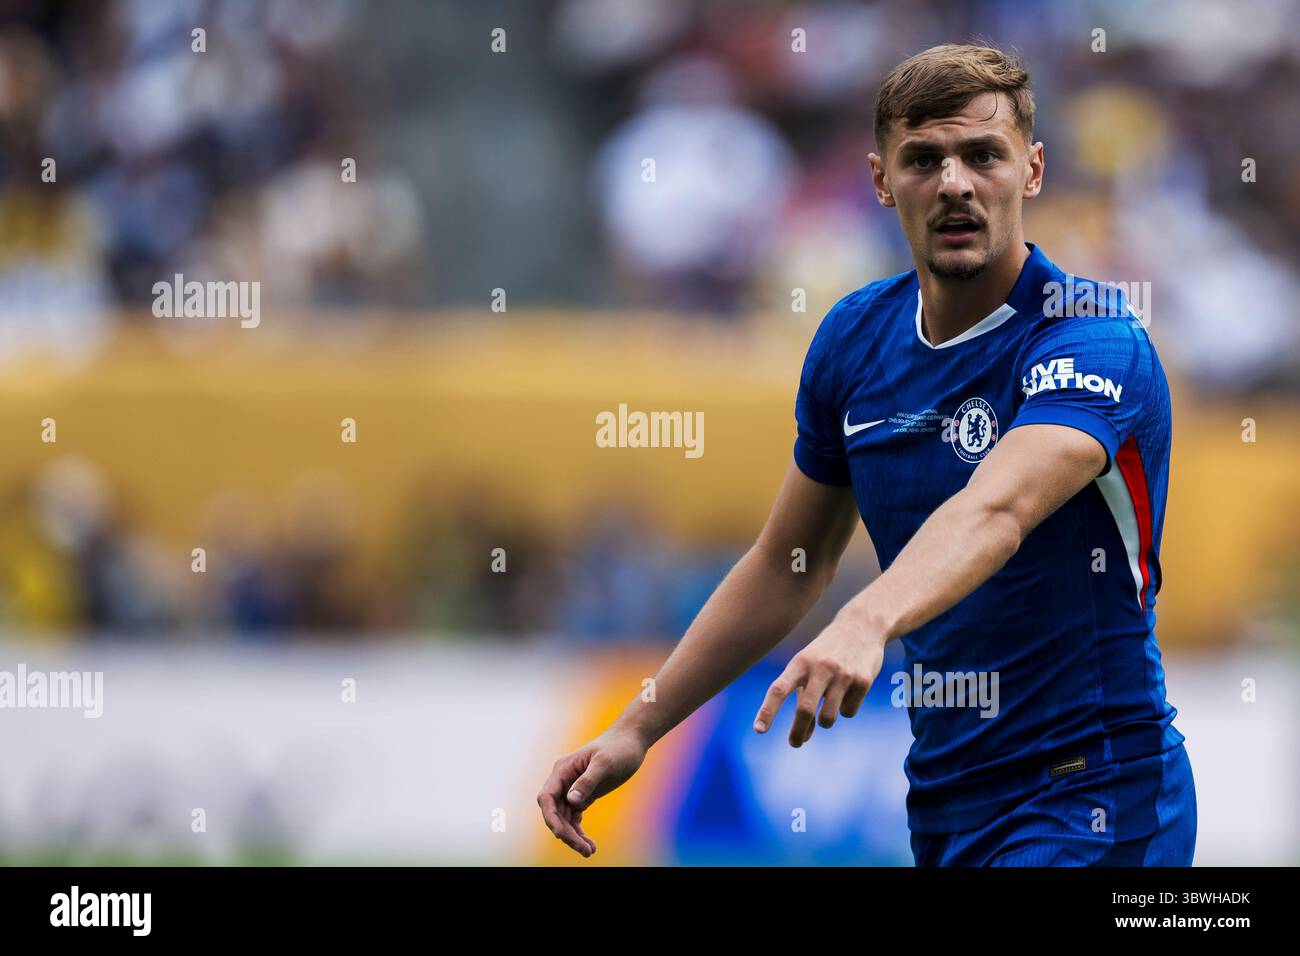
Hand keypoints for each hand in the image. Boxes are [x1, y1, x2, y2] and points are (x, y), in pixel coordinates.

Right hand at [536, 726, 647, 857]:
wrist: (631, 741)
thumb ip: (588, 781)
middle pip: (555, 813)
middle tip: (585, 850)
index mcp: (563, 770)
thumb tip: (572, 801)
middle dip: (566, 832)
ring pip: (565, 818)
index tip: (562, 835)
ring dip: (573, 836)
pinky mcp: (583, 795)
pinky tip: (589, 844)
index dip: (551, 818)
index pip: (547, 798)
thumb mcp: (605, 764)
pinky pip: (574, 817)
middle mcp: (563, 780)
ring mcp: (572, 789)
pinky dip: (579, 831)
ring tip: (589, 851)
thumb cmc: (618, 748)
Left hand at [753, 608, 884, 746]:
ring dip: (825, 721)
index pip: (779, 689)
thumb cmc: (826, 653)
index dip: (768, 710)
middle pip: (805, 709)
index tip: (758, 730)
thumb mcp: (809, 669)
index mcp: (800, 662)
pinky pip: (849, 712)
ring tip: (828, 704)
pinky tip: (849, 689)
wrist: (862, 626)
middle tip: (794, 743)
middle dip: (797, 732)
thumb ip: (803, 700)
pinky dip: (846, 709)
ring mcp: (843, 674)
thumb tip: (804, 737)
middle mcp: (820, 667)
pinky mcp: (863, 681)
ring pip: (828, 718)